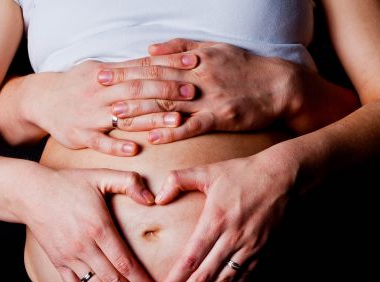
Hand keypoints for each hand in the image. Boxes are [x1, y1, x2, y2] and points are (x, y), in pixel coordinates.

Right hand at [19, 53, 197, 154]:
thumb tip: (159, 59)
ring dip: (151, 119)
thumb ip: (128, 69)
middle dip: (166, 90)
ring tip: (176, 121)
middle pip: (137, 90)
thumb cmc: (78, 85)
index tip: (192, 65)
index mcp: (107, 75)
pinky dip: (117, 146)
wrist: (40, 100)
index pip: (142, 68)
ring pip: (124, 117)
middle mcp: (100, 93)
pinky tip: (135, 150)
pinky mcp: (80, 135)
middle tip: (191, 93)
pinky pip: (100, 142)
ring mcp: (90, 115)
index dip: (168, 66)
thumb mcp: (100, 70)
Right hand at [21, 166, 160, 281]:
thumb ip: (129, 182)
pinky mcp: (59, 263)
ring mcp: (70, 257)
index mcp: (99, 228)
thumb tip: (153, 198)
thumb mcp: (100, 176)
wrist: (30, 192)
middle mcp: (85, 247)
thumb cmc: (69, 183)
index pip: (126, 263)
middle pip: (115, 281)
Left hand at [98, 39, 304, 143]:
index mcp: (194, 60)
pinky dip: (172, 131)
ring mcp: (209, 98)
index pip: (154, 64)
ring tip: (117, 117)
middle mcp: (197, 77)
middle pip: (155, 83)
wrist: (279, 85)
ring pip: (169, 104)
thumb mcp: (215, 48)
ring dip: (142, 111)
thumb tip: (150, 48)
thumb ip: (182, 47)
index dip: (127, 69)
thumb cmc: (245, 67)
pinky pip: (192, 126)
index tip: (104, 72)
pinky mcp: (221, 117)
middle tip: (100, 93)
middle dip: (126, 88)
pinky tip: (153, 137)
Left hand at [154, 147, 299, 281]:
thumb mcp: (208, 171)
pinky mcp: (263, 250)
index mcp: (216, 220)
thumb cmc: (243, 173)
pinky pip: (244, 277)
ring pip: (224, 281)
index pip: (190, 259)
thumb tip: (157, 198)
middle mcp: (233, 238)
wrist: (285, 177)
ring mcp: (250, 247)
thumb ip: (178, 180)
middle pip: (205, 276)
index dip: (175, 281)